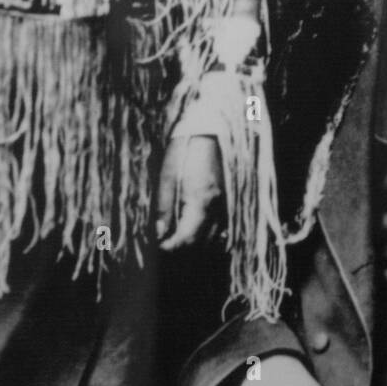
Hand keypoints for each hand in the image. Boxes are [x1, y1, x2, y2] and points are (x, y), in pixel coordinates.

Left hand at [155, 135, 223, 250]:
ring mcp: (225, 207)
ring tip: (178, 243)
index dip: (171, 248)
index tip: (158, 248)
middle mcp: (217, 209)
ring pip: (214, 241)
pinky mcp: (228, 203)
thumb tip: (159, 234)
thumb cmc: (184, 153)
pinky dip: (210, 239)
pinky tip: (198, 238)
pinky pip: (223, 231)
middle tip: (164, 248)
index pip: (187, 238)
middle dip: (182, 252)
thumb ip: (164, 209)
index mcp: (200, 202)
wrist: (206, 133)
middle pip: (201, 244)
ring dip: (196, 247)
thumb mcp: (167, 178)